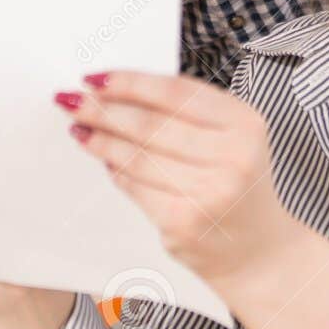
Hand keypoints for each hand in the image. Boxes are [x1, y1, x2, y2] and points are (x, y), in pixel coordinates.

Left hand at [57, 71, 328, 328]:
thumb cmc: (235, 184)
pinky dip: (115, 170)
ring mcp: (209, 193)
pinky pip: (135, 187)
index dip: (128, 82)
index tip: (95, 78)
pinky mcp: (184, 222)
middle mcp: (233, 157)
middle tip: (71, 101)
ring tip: (79, 128)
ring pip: (137, 156)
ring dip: (100, 140)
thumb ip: (186, 112)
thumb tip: (117, 92)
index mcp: (244, 124)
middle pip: (150, 124)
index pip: (175, 92)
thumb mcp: (230, 137)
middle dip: (102, 110)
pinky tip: (104, 160)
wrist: (257, 250)